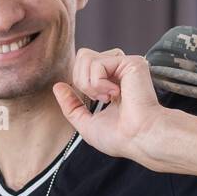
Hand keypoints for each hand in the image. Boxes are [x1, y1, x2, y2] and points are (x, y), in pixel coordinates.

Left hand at [52, 48, 167, 164]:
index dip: (80, 82)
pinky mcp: (131, 62)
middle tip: (99, 99)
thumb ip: (71, 105)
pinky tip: (115, 94)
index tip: (95, 102)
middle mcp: (119, 71)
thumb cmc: (119, 137)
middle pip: (82, 57)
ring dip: (89, 83)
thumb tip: (57, 86)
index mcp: (111, 83)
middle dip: (81, 81)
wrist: (139, 138)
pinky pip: (96, 63)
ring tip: (106, 98)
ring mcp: (125, 65)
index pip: (84, 67)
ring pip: (85, 56)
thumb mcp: (86, 123)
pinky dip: (98, 83)